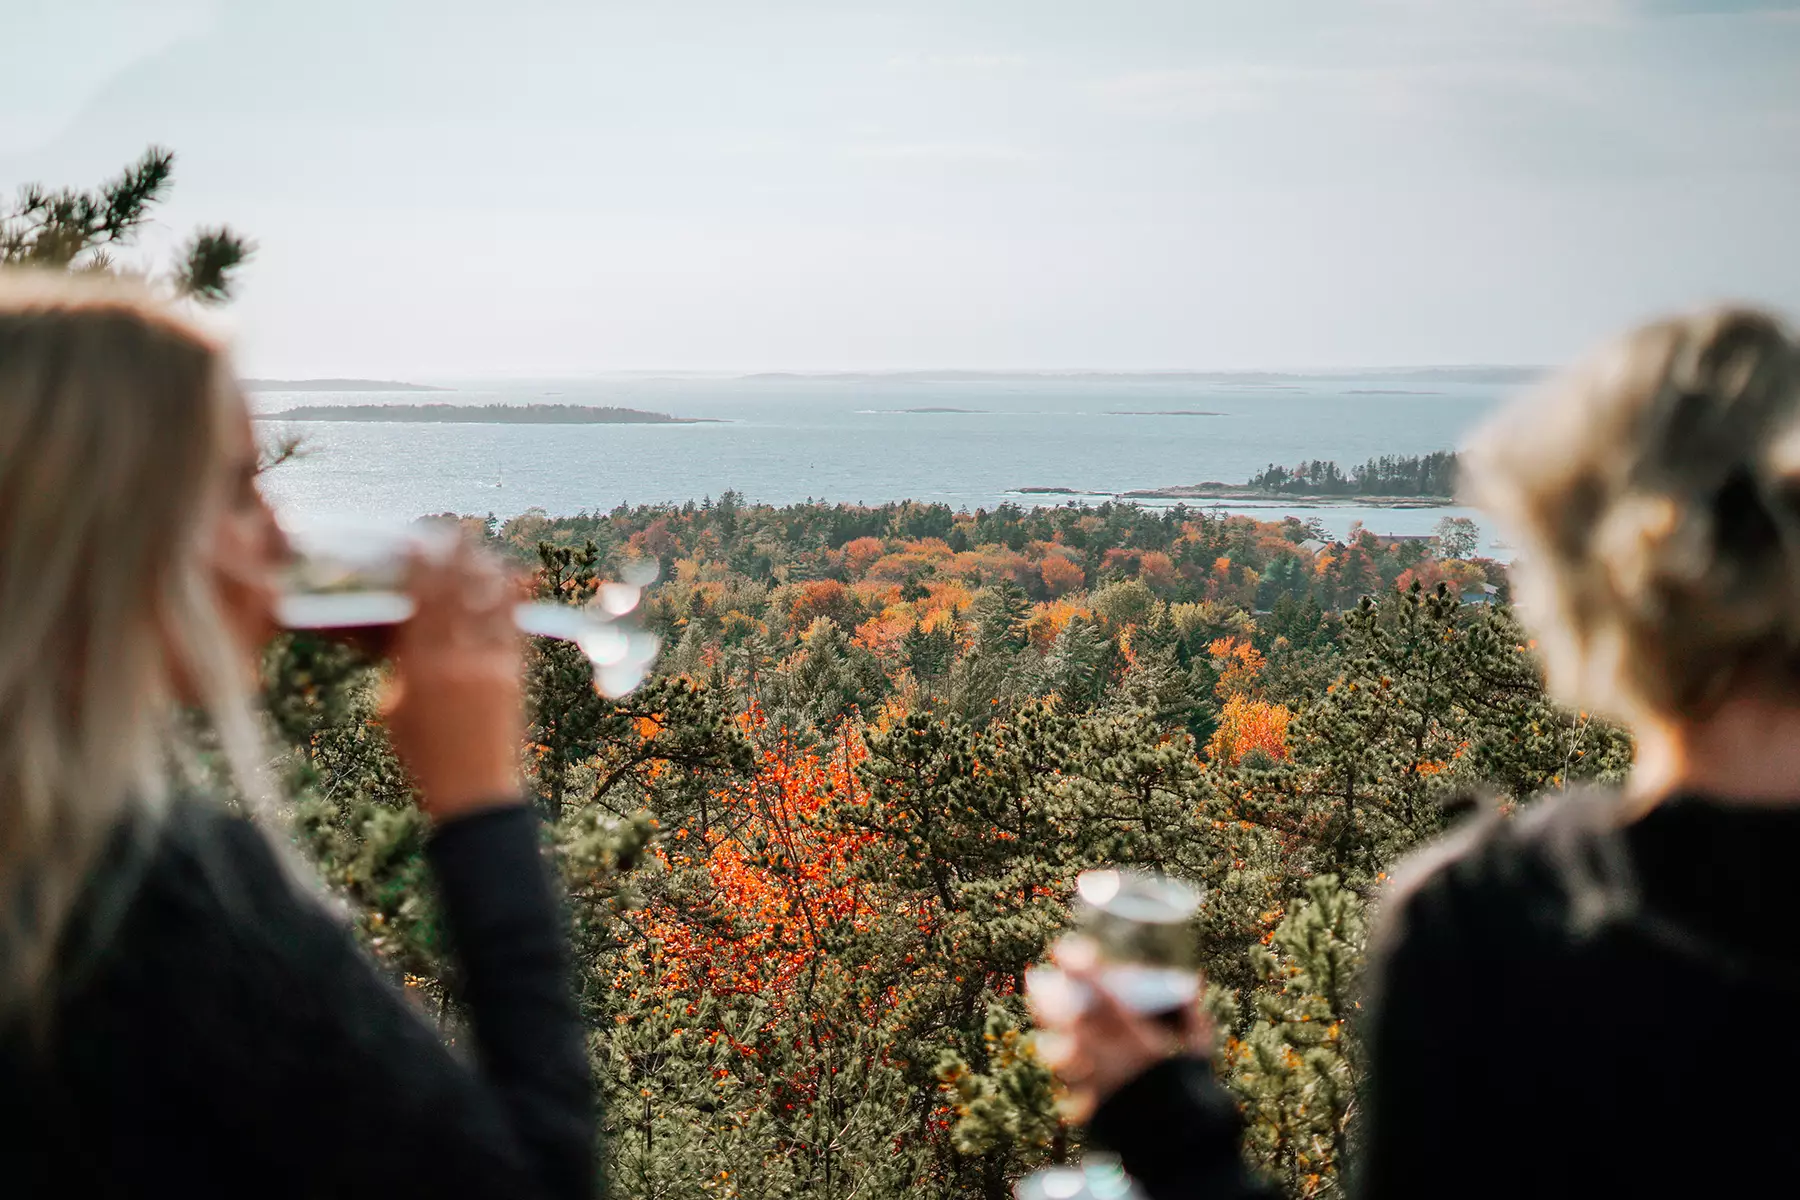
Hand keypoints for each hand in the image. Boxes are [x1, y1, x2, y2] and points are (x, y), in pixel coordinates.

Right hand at [382, 539, 525, 821]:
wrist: (473, 792)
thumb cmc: (422, 755)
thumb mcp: (394, 707)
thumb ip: (397, 663)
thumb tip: (393, 624)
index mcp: (420, 669)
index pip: (422, 604)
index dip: (422, 567)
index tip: (418, 540)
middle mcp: (458, 662)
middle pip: (458, 595)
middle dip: (455, 559)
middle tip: (453, 532)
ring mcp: (490, 668)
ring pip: (490, 606)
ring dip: (485, 572)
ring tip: (480, 548)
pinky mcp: (514, 678)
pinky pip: (513, 629)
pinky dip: (512, 600)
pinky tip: (514, 578)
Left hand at [1028, 939, 1212, 1124]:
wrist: (1184, 1148)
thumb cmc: (1195, 1093)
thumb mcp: (1199, 1050)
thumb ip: (1192, 1017)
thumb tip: (1189, 985)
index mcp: (1139, 1042)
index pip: (1102, 998)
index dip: (1081, 971)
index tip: (1064, 949)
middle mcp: (1113, 1061)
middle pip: (1069, 1024)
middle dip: (1048, 998)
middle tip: (1035, 978)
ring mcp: (1098, 1085)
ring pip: (1060, 1055)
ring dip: (1048, 1035)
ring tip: (1041, 1019)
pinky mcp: (1091, 1108)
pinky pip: (1068, 1088)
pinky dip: (1062, 1073)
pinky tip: (1058, 1060)